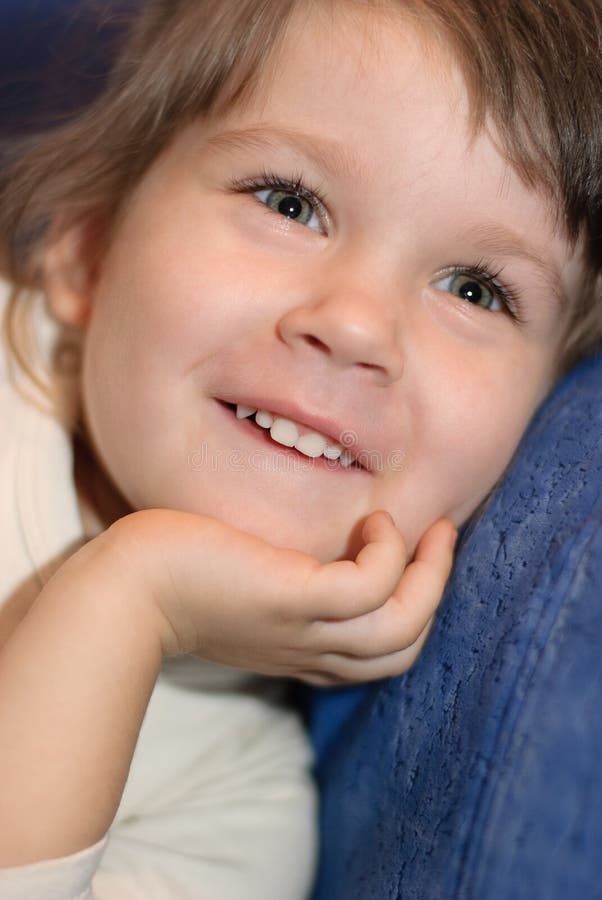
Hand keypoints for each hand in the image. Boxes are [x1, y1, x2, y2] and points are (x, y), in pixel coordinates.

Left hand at [106, 509, 456, 684]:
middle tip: (442, 537)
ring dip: (430, 577)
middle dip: (435, 593)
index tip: (418, 559)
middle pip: (403, 648)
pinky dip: (389, 555)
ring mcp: (302, 628)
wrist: (124, 588)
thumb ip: (285, 585)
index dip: (412, 610)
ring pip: (400, 628)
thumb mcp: (246, 591)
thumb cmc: (178, 576)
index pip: (380, 655)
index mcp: (302, 650)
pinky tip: (372, 523)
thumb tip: (317, 551)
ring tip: (429, 529)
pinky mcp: (288, 598)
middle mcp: (309, 649)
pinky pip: (368, 588)